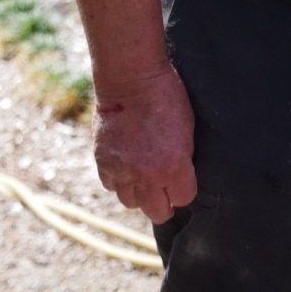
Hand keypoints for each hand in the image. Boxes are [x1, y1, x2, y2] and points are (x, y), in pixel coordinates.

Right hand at [91, 61, 197, 224]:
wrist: (131, 79)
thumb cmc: (166, 96)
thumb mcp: (187, 130)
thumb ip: (183, 160)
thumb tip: (179, 180)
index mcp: (174, 166)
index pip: (184, 199)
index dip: (184, 190)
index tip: (182, 181)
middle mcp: (148, 175)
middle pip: (158, 212)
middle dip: (164, 203)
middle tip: (164, 189)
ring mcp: (123, 170)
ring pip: (131, 202)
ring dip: (139, 192)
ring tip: (143, 174)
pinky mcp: (103, 162)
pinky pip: (111, 185)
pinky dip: (118, 179)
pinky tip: (125, 165)